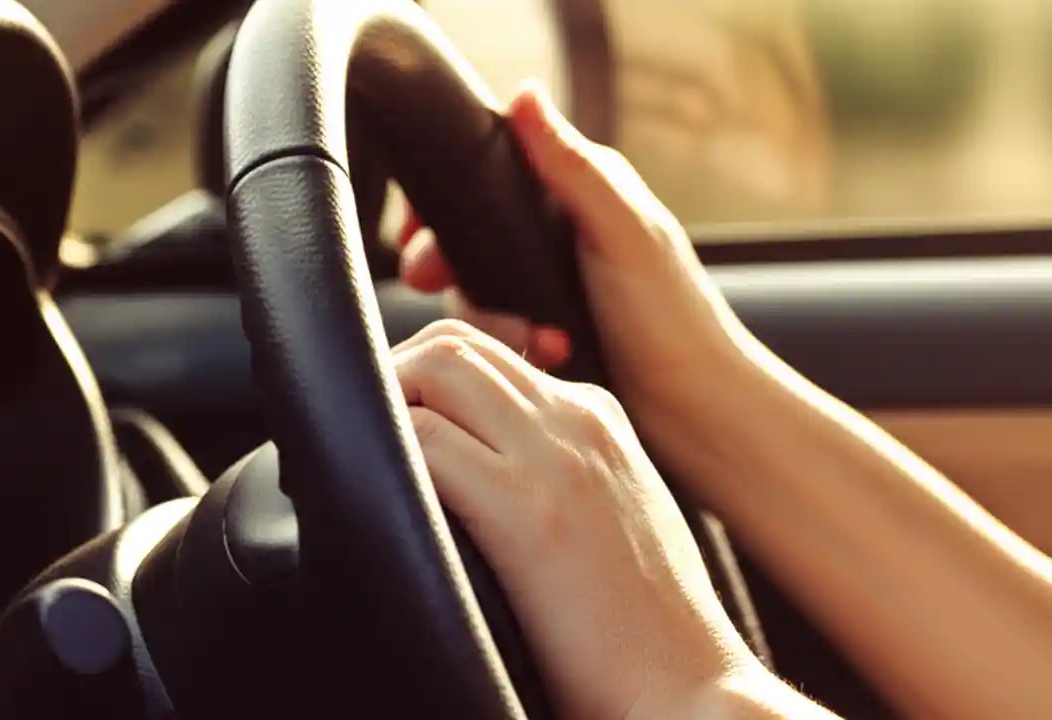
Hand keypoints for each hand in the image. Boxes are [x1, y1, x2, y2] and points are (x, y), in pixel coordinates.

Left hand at [393, 319, 791, 718]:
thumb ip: (562, 476)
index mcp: (599, 418)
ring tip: (363, 461)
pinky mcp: (528, 513)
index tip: (398, 425)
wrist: (691, 686)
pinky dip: (382, 451)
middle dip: (395, 374)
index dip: (427, 380)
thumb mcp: (616, 518)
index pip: (492, 353)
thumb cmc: (648, 625)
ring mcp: (556, 458)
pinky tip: (373, 494)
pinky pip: (427, 441)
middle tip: (361, 435)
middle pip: (457, 345)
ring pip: (438, 368)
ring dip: (385, 402)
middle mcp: (578, 420)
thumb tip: (481, 475)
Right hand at [398, 85, 750, 432]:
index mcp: (583, 188)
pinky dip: (504, 338)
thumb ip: (572, 168)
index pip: (496, 162)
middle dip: (448, 257)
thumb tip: (525, 93)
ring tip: (526, 334)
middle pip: (471, 227)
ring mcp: (551, 282)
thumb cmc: (673, 317)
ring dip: (487, 310)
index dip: (449, 185)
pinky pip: (494, 326)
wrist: (694, 408)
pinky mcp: (544, 327)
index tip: (418, 220)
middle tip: (431, 279)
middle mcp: (563, 229)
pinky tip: (537, 352)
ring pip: (476, 282)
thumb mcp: (622, 232)